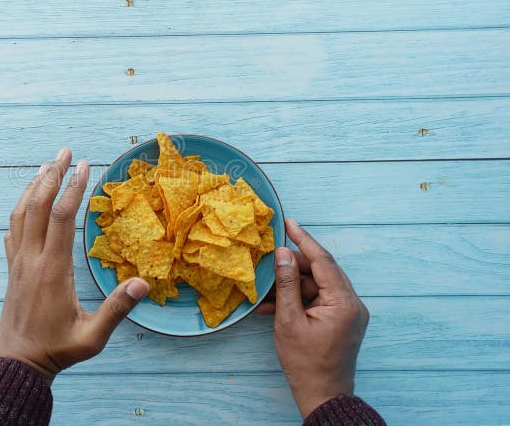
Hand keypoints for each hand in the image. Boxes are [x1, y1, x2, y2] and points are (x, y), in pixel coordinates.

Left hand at [0, 148, 149, 383]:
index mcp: (53, 270)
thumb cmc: (57, 351)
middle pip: (39, 206)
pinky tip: (27, 200)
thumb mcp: (92, 336)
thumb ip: (117, 309)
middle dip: (52, 175)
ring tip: (46, 165)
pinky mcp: (12, 269)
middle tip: (65, 151)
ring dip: (34, 186)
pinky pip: (13, 228)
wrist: (17, 364)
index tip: (85, 166)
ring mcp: (18, 263)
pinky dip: (20, 206)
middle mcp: (32, 260)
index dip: (73, 189)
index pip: (62, 218)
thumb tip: (144, 284)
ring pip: (21, 214)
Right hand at [255, 219, 369, 417]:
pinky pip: (319, 300)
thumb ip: (286, 285)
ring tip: (266, 290)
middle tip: (269, 260)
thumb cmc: (305, 363)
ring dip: (292, 286)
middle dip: (293, 266)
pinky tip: (274, 306)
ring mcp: (349, 313)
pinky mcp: (342, 321)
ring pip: (318, 286)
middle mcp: (353, 304)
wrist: (323, 396)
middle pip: (321, 271)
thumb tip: (283, 254)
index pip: (323, 261)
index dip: (304, 239)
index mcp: (344, 302)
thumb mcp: (289, 321)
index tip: (288, 223)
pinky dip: (299, 300)